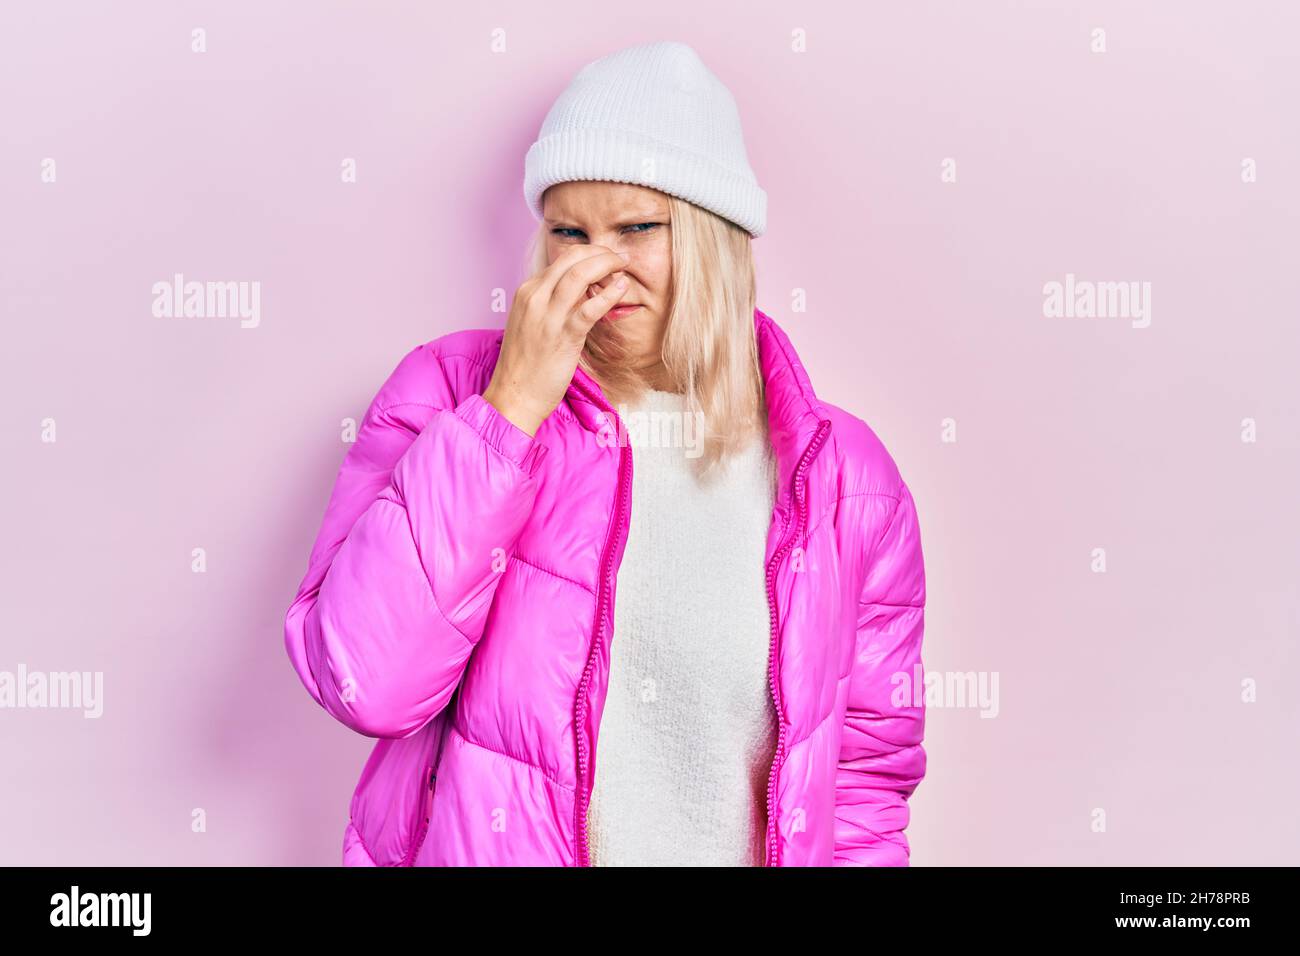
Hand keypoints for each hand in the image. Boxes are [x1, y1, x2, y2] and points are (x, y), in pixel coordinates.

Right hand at [482, 244, 630, 436]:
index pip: (562, 259)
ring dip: (607, 265)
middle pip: (572, 259)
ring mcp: (548, 316)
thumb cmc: (525, 365)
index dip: (589, 254)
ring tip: (624, 267)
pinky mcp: (564, 336)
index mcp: (527, 292)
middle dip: (601, 252)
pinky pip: (591, 307)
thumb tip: (581, 293)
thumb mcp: (532, 323)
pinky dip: (610, 294)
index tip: (606, 259)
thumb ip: (552, 304)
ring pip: (580, 274)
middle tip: (620, 258)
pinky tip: (622, 288)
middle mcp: (535, 297)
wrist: (515, 396)